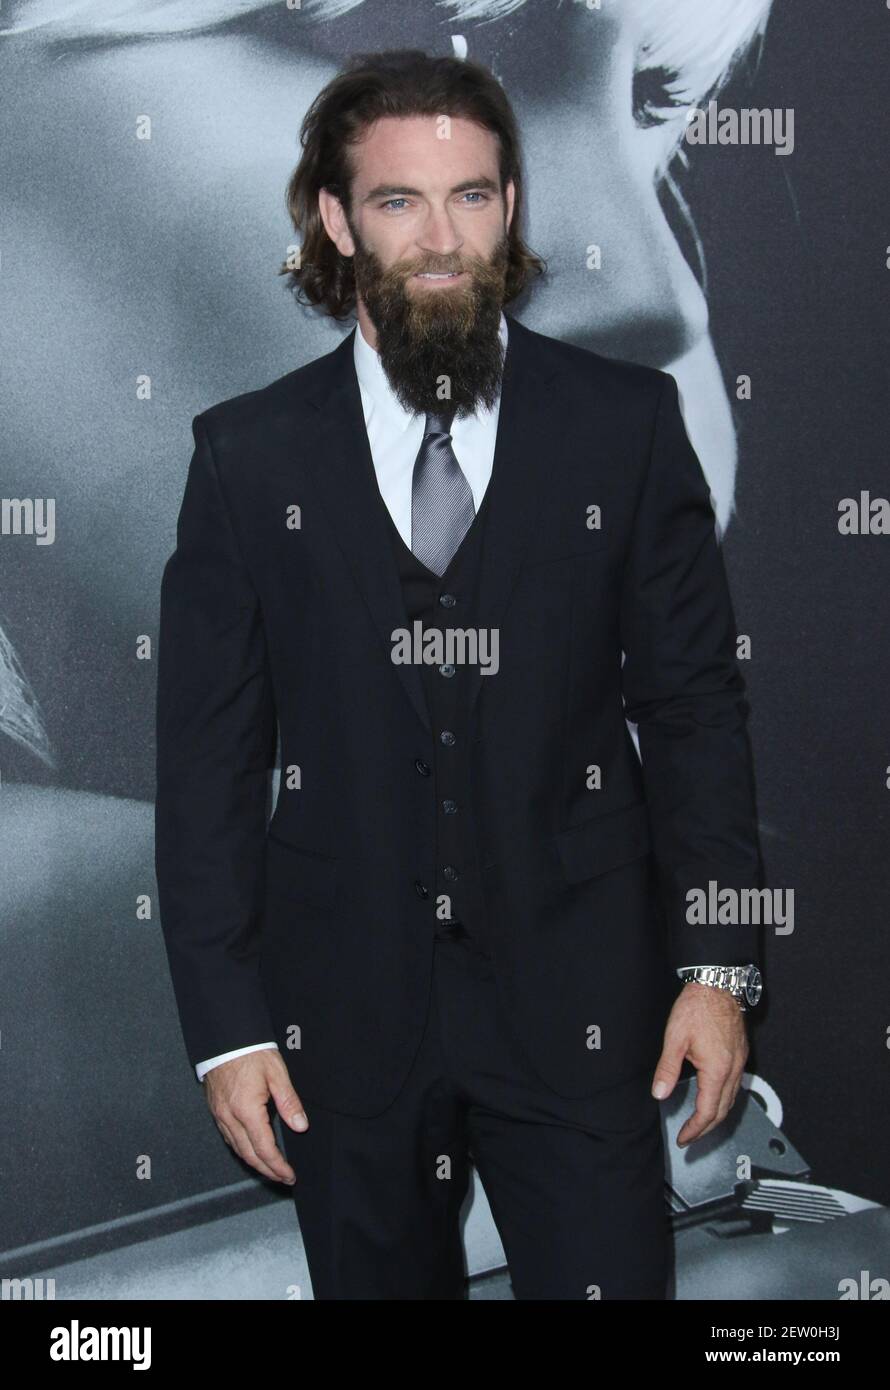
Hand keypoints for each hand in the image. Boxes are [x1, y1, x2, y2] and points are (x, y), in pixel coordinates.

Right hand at [204, 1049, 307, 1183]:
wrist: (225, 1039)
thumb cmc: (251, 1053)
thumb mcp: (277, 1073)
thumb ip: (289, 1102)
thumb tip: (300, 1126)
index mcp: (247, 1110)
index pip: (264, 1148)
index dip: (277, 1166)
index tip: (289, 1175)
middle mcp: (230, 1117)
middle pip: (249, 1154)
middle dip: (267, 1170)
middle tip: (283, 1177)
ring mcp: (220, 1115)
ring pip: (237, 1149)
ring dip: (254, 1162)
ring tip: (270, 1169)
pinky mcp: (216, 1110)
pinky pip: (228, 1138)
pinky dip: (242, 1149)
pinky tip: (251, 1150)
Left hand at [651, 982, 748, 1146]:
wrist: (717, 985)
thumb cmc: (697, 1008)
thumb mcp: (675, 1039)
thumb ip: (668, 1069)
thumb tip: (660, 1092)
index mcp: (717, 1070)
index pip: (707, 1112)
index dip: (695, 1129)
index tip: (684, 1138)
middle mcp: (732, 1069)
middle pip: (722, 1111)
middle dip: (706, 1129)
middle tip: (691, 1137)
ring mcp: (739, 1062)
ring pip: (732, 1100)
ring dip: (716, 1115)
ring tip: (700, 1123)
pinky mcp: (741, 1054)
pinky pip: (735, 1086)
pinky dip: (724, 1099)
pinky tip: (714, 1097)